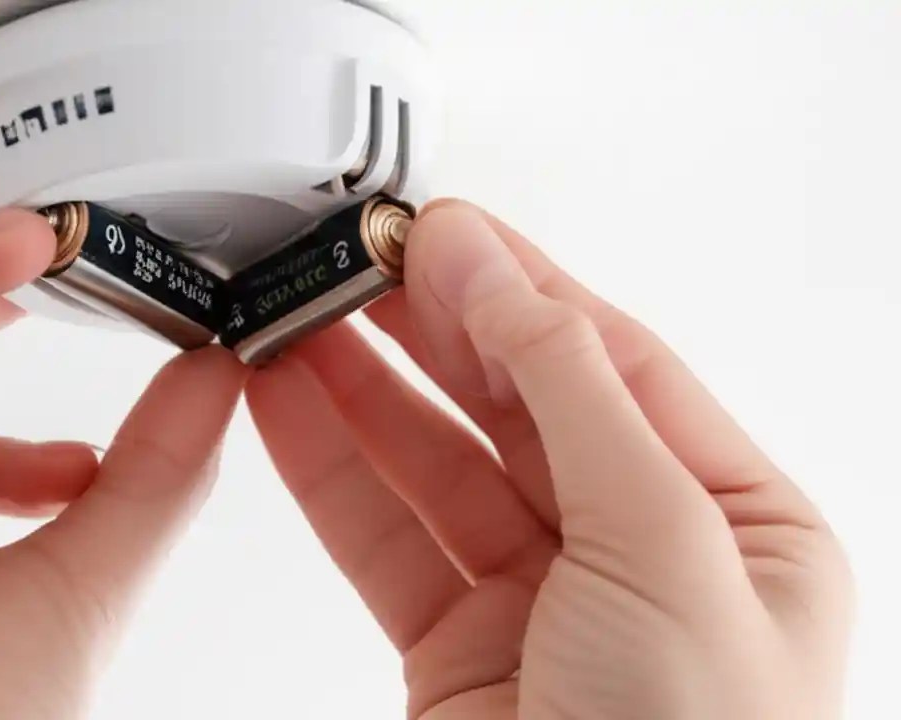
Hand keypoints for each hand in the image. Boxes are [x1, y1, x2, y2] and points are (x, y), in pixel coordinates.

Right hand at [248, 202, 851, 718]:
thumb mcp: (668, 545)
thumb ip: (573, 395)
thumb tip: (498, 274)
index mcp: (734, 520)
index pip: (611, 363)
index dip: (517, 287)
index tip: (435, 232)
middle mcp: (638, 554)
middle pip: (514, 407)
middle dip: (429, 329)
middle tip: (352, 266)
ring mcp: (541, 604)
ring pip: (436, 470)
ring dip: (363, 392)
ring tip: (299, 323)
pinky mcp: (458, 654)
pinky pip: (387, 544)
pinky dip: (332, 475)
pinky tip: (291, 412)